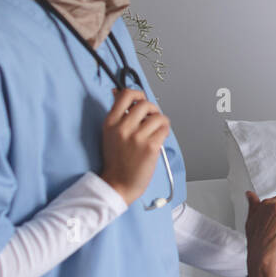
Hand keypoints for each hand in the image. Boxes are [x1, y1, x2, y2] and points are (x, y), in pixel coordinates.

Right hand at [99, 88, 168, 204]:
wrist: (118, 184)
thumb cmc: (117, 161)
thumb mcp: (109, 134)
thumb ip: (118, 115)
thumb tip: (119, 93)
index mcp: (110, 122)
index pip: (126, 94)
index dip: (138, 93)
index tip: (141, 100)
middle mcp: (122, 127)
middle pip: (145, 103)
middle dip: (152, 110)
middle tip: (152, 119)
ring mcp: (136, 137)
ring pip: (158, 116)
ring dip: (161, 122)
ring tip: (156, 131)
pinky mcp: (150, 146)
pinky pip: (165, 128)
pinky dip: (165, 131)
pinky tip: (160, 138)